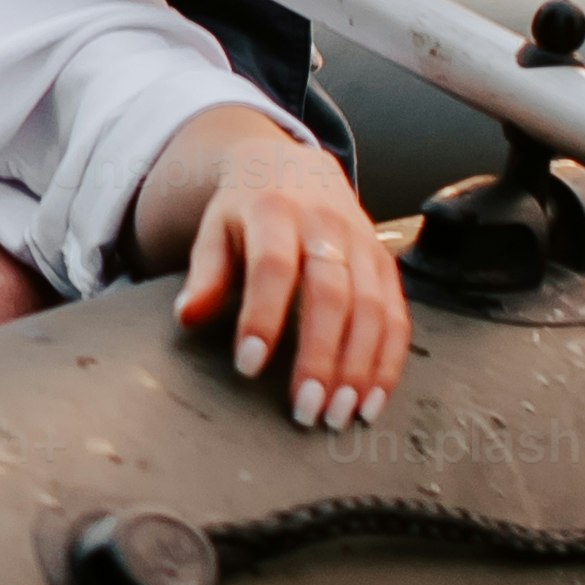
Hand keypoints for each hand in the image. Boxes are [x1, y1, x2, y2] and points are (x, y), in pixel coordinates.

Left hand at [171, 121, 408, 431]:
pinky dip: (388, 363)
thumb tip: (187, 317)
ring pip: (373, 309)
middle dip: (320, 357)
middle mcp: (327, 226)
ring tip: (339, 416)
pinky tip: (371, 401)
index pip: (273, 266)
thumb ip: (205, 274)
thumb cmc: (246, 212)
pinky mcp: (388, 266)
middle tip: (305, 410)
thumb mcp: (215, 230)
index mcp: (274, 211)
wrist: (296, 167)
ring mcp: (364, 245)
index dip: (263, 316)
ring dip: (359, 368)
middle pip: (331, 294)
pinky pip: (397, 316)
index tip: (248, 366)